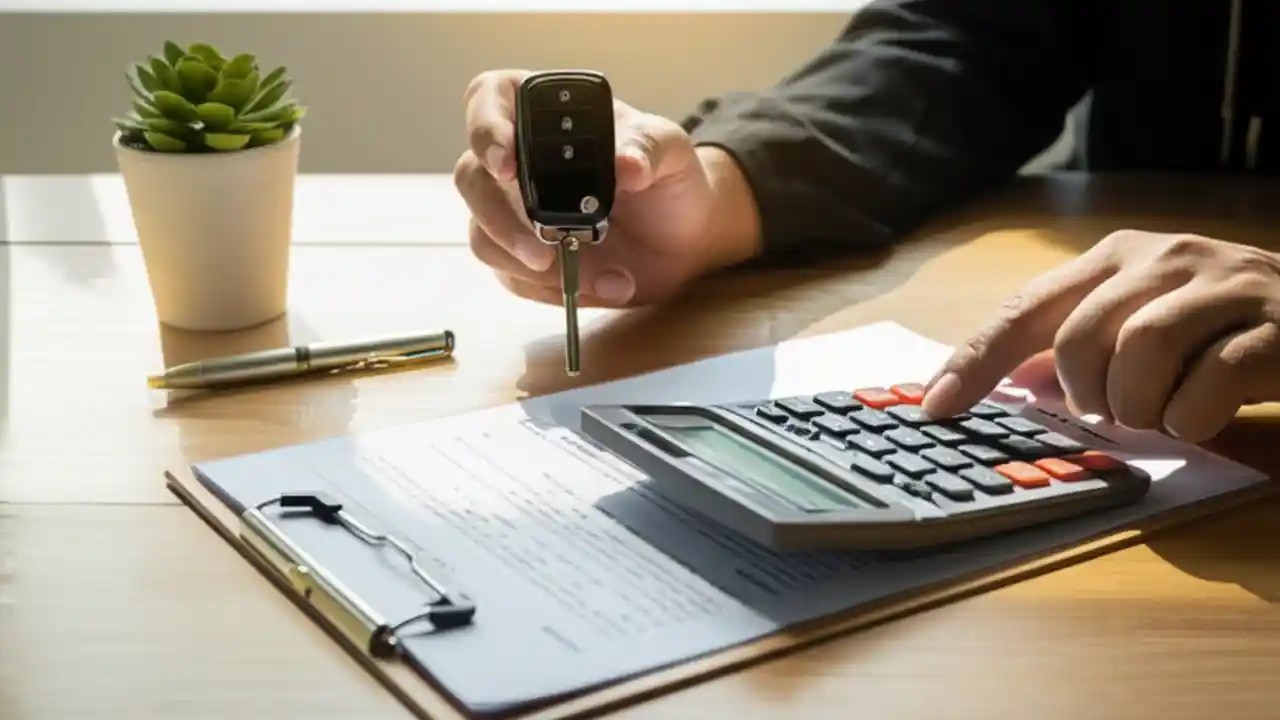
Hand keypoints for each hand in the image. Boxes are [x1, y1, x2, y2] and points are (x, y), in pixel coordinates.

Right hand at [453, 69, 760, 306]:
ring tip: (593, 277)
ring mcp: (515, 213)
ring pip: (484, 236)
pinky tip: (605, 285)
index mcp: (542, 114)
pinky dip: (555, 289)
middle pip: (471, 178)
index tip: (506, 164)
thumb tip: (627, 165)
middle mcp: (517, 161)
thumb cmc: (669, 179)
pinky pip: (514, 277)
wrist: (684, 238)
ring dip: (530, 266)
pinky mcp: (523, 260)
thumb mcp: (670, 151)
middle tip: (539, 249)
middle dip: (499, 217)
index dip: (486, 130)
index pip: (488, 101)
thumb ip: (649, 150)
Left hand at [922, 230, 1279, 441]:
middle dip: (1088, 394)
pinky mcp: (1279, 327)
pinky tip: (1202, 415)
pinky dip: (1192, 418)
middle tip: (1117, 408)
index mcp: (1120, 255)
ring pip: (1139, 354)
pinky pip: (1209, 384)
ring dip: (1141, 406)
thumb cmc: (1223, 329)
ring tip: (1164, 411)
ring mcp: (1226, 284)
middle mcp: (1167, 256)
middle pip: (1078, 337)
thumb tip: (998, 378)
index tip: (935, 406)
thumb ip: (1078, 340)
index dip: (976, 359)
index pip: (1027, 308)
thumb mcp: (1145, 321)